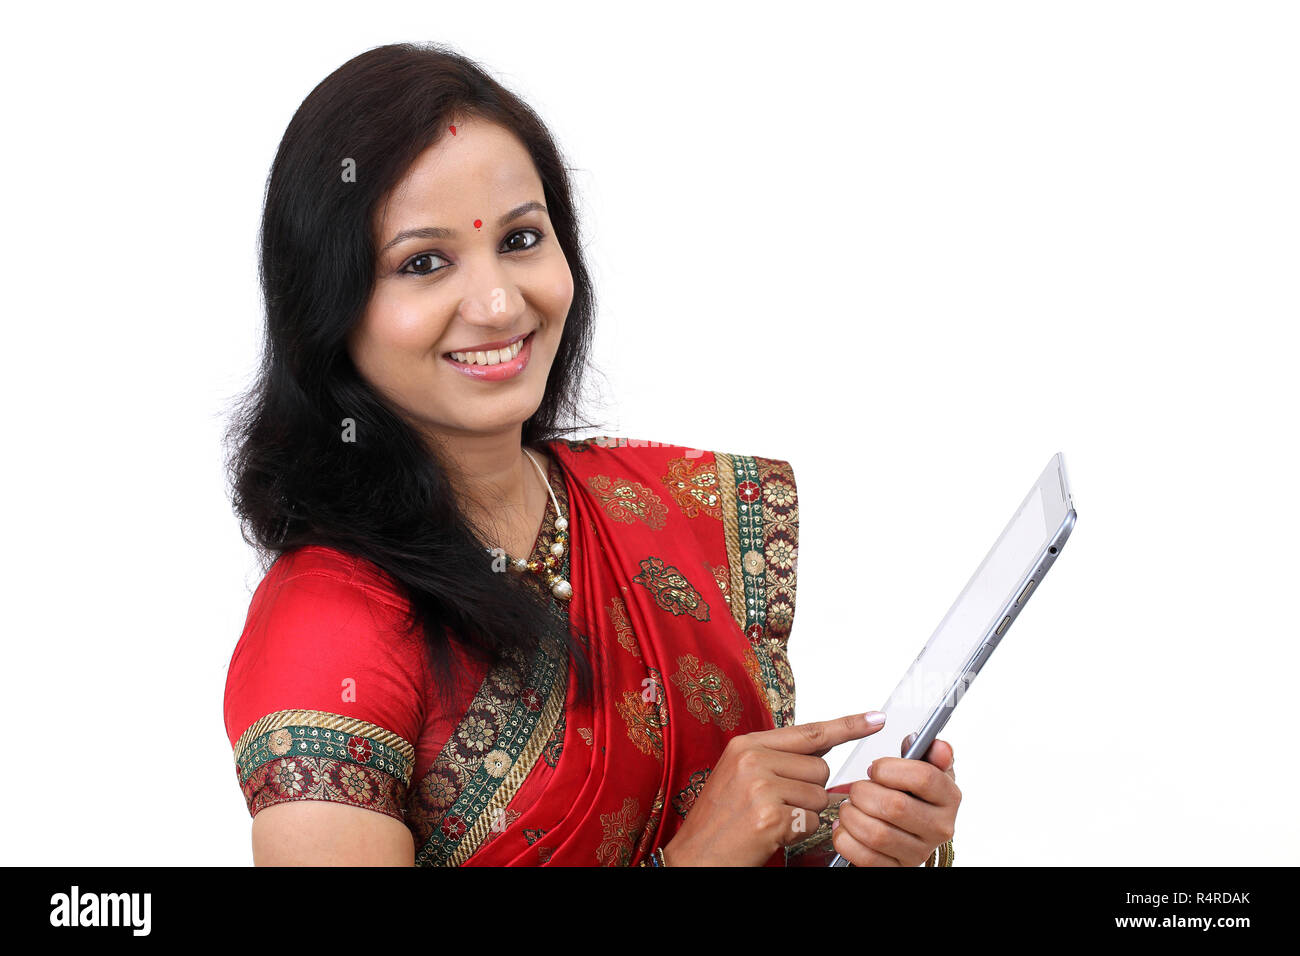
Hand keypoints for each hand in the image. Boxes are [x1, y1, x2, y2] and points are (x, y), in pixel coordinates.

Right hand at [662, 712, 886, 866]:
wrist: (695, 856)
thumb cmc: (719, 820)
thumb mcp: (740, 775)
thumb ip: (778, 759)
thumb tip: (821, 751)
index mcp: (747, 745)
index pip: (809, 732)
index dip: (848, 726)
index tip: (876, 718)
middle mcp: (753, 760)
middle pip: (821, 768)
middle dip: (810, 790)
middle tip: (776, 804)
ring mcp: (761, 787)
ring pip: (820, 796)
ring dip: (805, 813)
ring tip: (771, 818)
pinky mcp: (771, 816)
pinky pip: (812, 820)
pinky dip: (798, 831)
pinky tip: (771, 833)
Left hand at [831, 739, 960, 866]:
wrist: (909, 830)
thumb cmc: (913, 794)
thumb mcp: (926, 769)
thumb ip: (929, 753)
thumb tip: (937, 745)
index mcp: (949, 798)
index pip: (923, 778)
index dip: (890, 769)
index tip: (875, 768)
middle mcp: (939, 827)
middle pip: (895, 806)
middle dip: (864, 792)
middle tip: (857, 788)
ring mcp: (919, 852)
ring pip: (877, 833)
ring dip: (852, 816)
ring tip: (849, 807)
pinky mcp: (897, 868)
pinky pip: (865, 858)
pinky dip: (846, 840)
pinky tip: (846, 828)